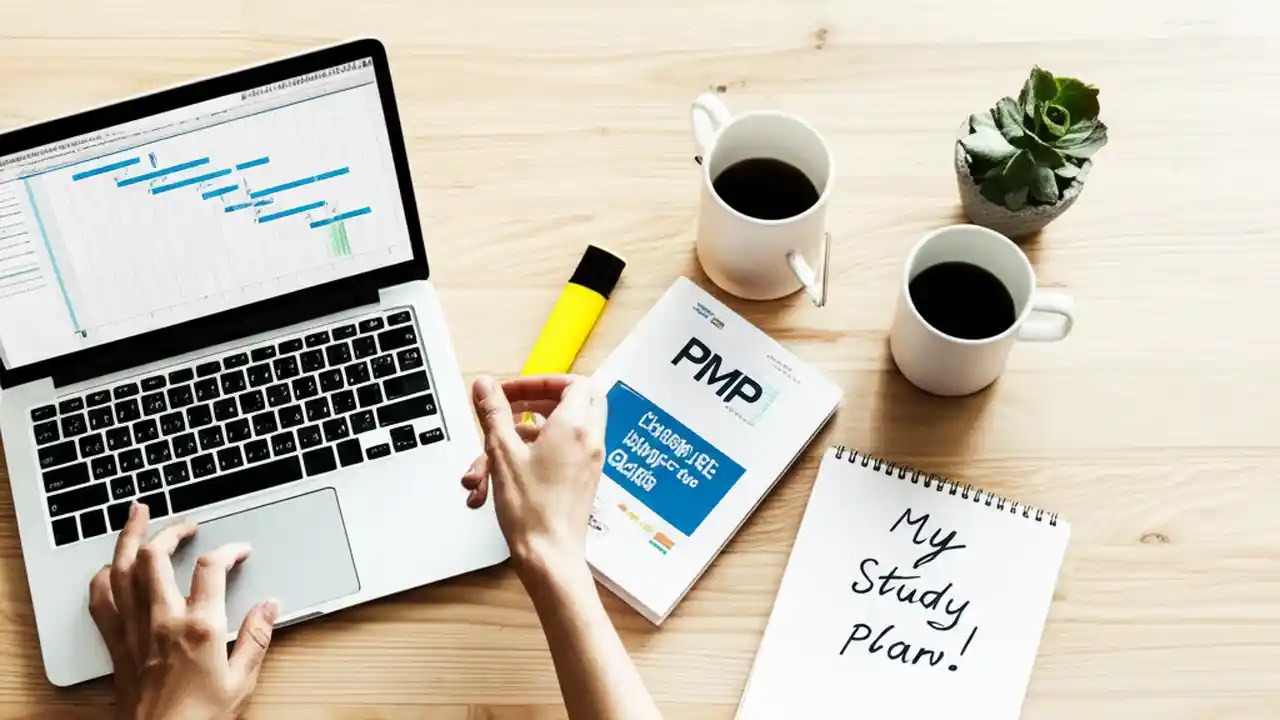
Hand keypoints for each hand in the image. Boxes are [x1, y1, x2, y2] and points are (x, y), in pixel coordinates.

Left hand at [89, 503, 277, 719]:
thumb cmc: (200, 719)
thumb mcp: (242, 680)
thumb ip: (257, 637)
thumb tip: (270, 605)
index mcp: (199, 626)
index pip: (212, 568)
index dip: (229, 550)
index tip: (239, 551)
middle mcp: (162, 620)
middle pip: (156, 556)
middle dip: (171, 530)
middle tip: (186, 523)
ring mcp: (134, 629)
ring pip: (123, 570)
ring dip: (129, 538)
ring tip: (136, 516)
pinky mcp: (116, 644)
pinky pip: (100, 601)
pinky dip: (103, 578)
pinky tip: (110, 567)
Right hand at [461, 375, 606, 580]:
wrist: (549, 556)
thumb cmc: (530, 509)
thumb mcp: (502, 453)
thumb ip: (494, 413)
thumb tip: (484, 385)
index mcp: (575, 426)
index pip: (571, 381)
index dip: (539, 381)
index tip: (510, 392)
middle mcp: (590, 440)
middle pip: (575, 400)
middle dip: (539, 401)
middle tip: (511, 409)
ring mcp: (589, 460)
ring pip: (560, 430)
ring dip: (524, 435)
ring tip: (489, 457)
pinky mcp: (582, 478)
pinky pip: (561, 452)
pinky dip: (532, 455)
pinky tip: (498, 477)